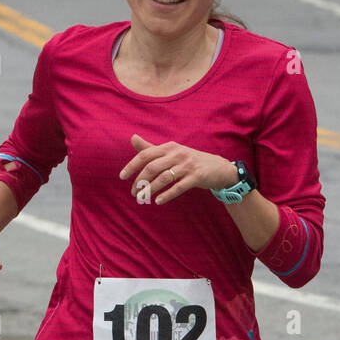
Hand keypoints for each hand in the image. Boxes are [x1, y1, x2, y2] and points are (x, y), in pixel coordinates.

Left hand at [119, 134, 236, 204]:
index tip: (122, 177)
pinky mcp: (197, 177)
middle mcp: (177, 154)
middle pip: (153, 167)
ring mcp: (188, 165)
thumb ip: (151, 148)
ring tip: (142, 199)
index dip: (132, 166)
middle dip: (140, 181)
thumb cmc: (189, 161)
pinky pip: (179, 187)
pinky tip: (158, 201)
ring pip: (164, 178)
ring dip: (151, 189)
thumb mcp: (171, 152)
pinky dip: (167, 195)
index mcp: (169, 147)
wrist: (218, 168)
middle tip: (133, 193)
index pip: (146, 155)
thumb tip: (132, 138)